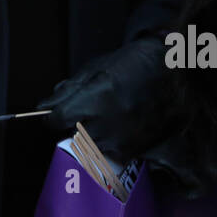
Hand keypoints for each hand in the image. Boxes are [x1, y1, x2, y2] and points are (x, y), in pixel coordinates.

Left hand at [39, 35, 172, 163]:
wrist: (172, 71)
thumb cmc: (131, 64)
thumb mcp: (96, 69)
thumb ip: (68, 89)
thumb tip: (44, 106)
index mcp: (96, 96)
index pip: (59, 118)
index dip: (52, 116)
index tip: (54, 114)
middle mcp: (109, 121)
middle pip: (74, 133)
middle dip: (75, 123)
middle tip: (86, 110)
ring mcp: (123, 137)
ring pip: (92, 145)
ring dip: (92, 133)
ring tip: (107, 115)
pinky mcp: (136, 148)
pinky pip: (111, 152)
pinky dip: (110, 141)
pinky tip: (120, 125)